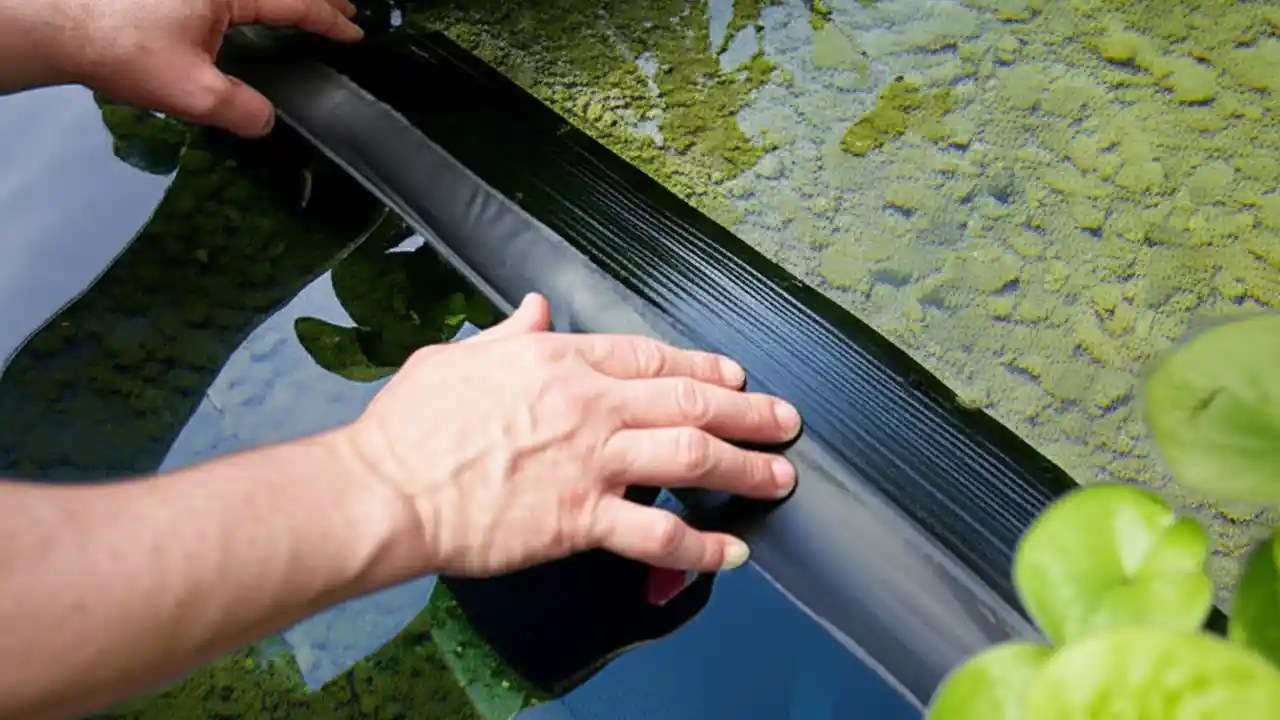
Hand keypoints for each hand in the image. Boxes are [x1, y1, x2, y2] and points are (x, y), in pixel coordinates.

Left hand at [33, 0, 363, 135]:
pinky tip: (247, 16)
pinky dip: (250, 3)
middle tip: (342, 10)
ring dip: (281, 1)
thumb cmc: (124, 49)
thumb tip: (266, 122)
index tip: (355, 32)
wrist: (56, 24)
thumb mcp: (193, 92)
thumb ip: (241, 110)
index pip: (295, 2)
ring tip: (304, 11)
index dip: (330, 18)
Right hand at [341, 293, 802, 577]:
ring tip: (778, 476)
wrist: (387, 489)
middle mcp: (587, 406)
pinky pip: (657, 532)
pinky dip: (701, 546)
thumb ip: (506, 334)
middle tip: (784, 421)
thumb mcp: (457, 357)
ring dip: (743, 466)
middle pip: (687, 402)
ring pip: (689, 457)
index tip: (733, 376)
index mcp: (559, 363)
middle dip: (746, 411)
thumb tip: (532, 309)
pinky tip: (732, 551)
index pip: (649, 357)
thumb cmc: (411, 426)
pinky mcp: (581, 519)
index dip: (700, 367)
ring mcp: (590, 462)